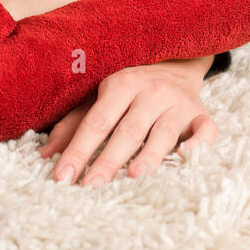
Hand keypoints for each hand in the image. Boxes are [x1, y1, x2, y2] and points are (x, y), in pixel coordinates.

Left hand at [37, 57, 218, 185]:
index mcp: (121, 84)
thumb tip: (44, 155)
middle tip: (90, 187)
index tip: (62, 178)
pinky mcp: (202, 114)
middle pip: (127, 131)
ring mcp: (178, 103)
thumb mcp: (101, 98)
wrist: (177, 62)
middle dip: (108, 161)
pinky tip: (186, 158)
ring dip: (149, 155)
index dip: (78, 150)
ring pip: (163, 133)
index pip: (96, 122)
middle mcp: (151, 91)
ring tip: (133, 176)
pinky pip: (205, 130)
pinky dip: (199, 144)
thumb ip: (73, 126)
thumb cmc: (132, 88)